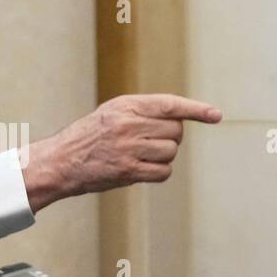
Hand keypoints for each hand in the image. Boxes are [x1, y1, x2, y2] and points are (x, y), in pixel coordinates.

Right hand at [20, 94, 221, 211]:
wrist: (60, 161)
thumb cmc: (89, 136)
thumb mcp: (112, 112)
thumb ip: (143, 111)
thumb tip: (180, 118)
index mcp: (126, 105)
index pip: (170, 105)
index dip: (196, 109)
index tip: (215, 115)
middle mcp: (128, 124)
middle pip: (175, 131)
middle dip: (171, 138)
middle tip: (150, 141)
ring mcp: (128, 148)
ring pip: (171, 152)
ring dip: (163, 156)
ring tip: (141, 155)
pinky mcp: (128, 171)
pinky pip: (163, 172)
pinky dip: (159, 172)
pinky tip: (144, 169)